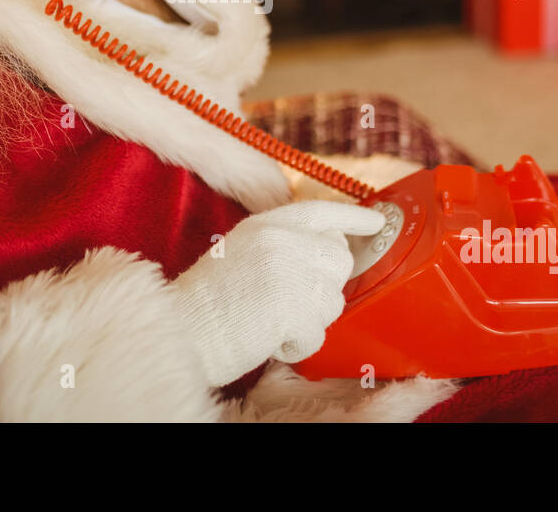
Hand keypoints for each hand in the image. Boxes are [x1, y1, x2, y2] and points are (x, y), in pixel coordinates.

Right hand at [168, 200, 384, 387]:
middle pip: (339, 262)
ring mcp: (290, 273)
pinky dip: (296, 346)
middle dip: (324, 287)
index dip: (351, 219)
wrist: (181, 329)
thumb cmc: (207, 300)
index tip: (376, 223)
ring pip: (333, 301)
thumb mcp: (242, 249)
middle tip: (289, 301)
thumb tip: (329, 250)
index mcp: (267, 224)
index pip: (320, 212)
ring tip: (270, 319)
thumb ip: (282, 242)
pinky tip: (268, 338)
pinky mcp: (293, 309)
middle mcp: (283, 241)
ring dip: (309, 319)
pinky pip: (317, 335)